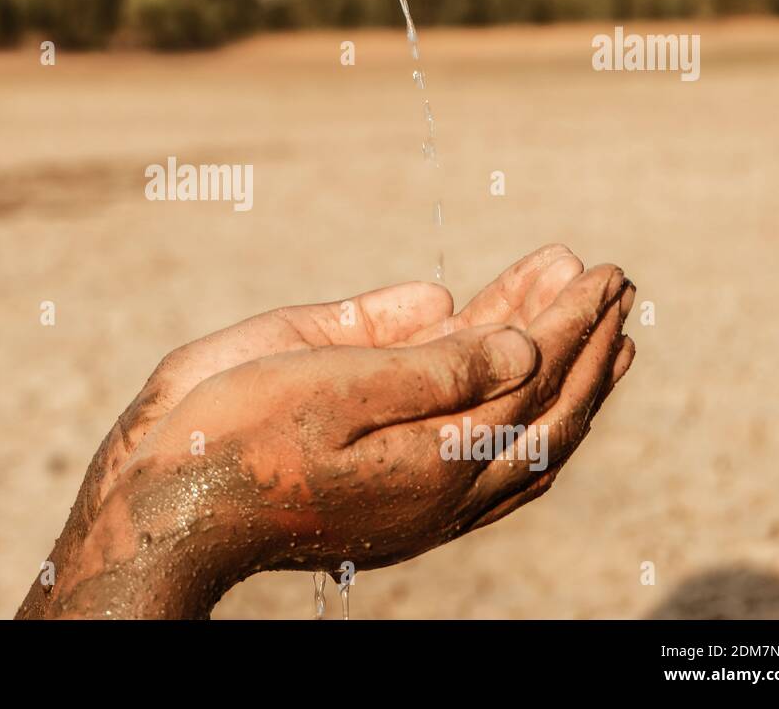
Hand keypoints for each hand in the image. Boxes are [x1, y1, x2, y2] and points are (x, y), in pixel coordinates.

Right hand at [49, 262, 634, 617]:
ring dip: (562, 372)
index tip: (603, 268)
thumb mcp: (329, 388)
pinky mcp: (393, 496)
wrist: (165, 509)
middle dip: (583, 338)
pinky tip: (519, 376)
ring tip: (595, 320)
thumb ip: (431, 369)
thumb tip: (520, 344)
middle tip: (613, 279)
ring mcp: (421, 498)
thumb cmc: (232, 438)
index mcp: (435, 458)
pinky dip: (522, 414)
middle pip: (543, 409)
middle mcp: (442, 486)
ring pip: (521, 435)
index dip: (570, 318)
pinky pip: (485, 460)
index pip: (531, 377)